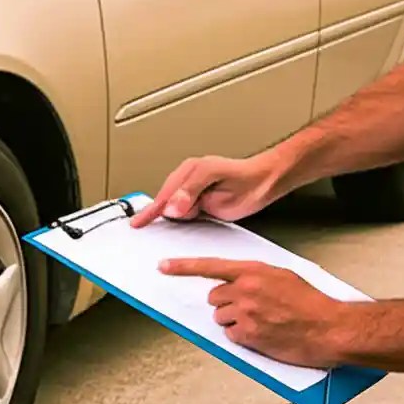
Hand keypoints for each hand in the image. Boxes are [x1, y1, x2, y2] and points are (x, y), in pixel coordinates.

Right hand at [130, 153, 290, 227]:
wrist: (264, 183)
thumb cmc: (243, 174)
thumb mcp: (212, 174)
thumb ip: (190, 189)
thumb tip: (172, 207)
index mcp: (186, 172)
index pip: (163, 193)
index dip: (150, 209)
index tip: (138, 222)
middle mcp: (187, 186)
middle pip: (164, 204)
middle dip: (153, 215)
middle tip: (140, 227)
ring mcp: (194, 198)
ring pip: (173, 213)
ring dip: (165, 222)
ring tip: (153, 229)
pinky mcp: (202, 210)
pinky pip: (184, 220)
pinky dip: (177, 226)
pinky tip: (174, 231)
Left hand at [158, 257, 348, 368]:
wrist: (333, 328)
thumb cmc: (314, 304)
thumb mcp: (284, 277)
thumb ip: (256, 276)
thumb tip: (237, 281)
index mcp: (254, 272)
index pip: (210, 266)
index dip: (182, 267)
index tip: (163, 266)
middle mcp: (246, 290)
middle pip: (214, 297)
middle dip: (226, 303)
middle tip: (250, 308)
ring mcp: (245, 313)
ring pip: (220, 317)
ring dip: (234, 321)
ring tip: (262, 322)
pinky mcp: (247, 334)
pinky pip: (230, 335)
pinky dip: (242, 337)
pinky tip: (263, 334)